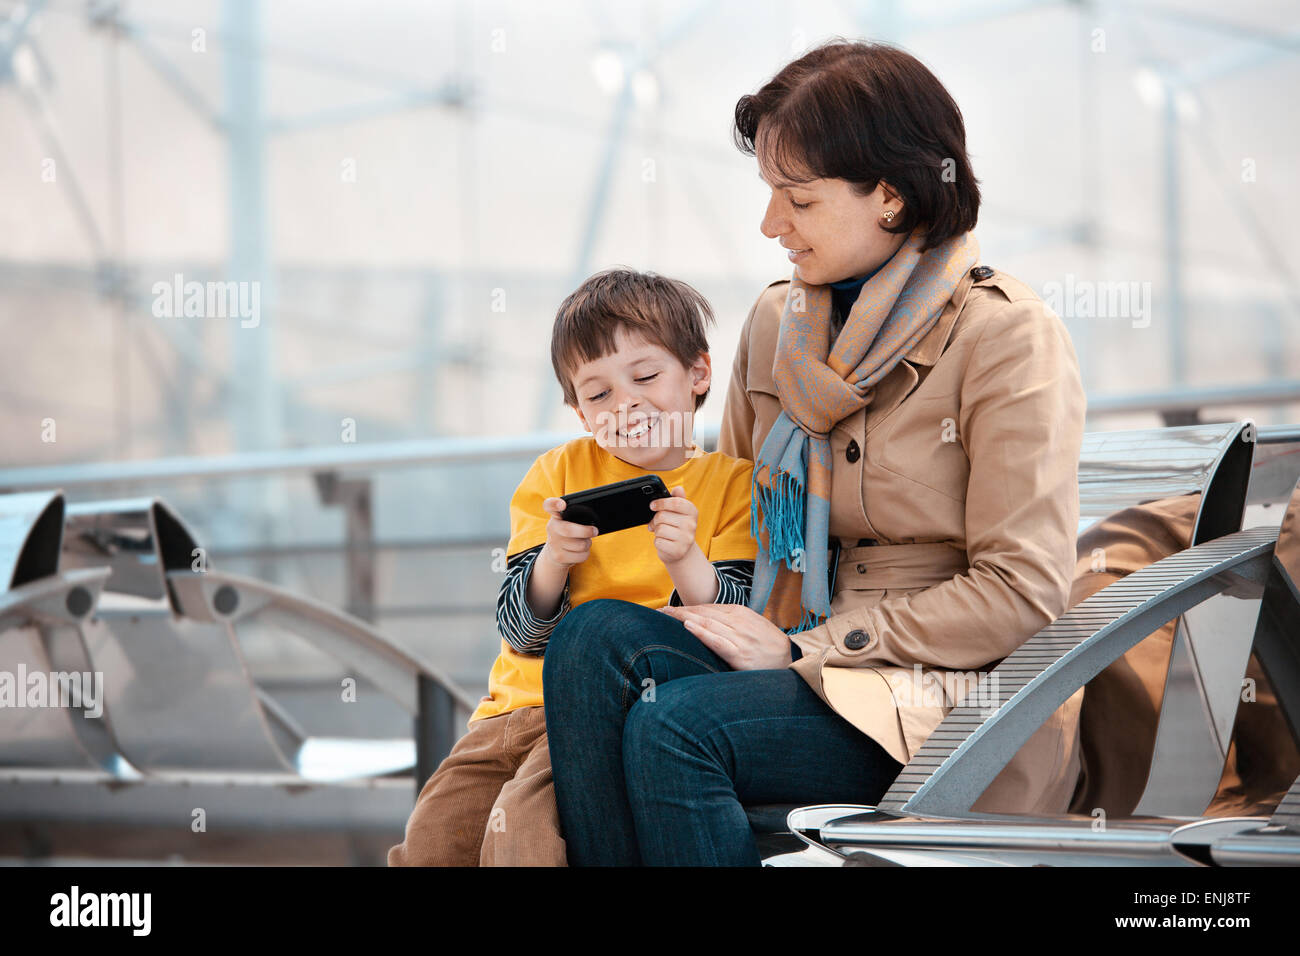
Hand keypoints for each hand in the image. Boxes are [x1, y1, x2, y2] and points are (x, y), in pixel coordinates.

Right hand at [539, 496, 597, 568]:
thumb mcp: (568, 521)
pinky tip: (580, 551)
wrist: (554, 553)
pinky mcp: (559, 557)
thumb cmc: (567, 533)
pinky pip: (581, 556)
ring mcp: (554, 543)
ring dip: (587, 544)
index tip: (563, 504)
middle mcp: (552, 528)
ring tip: (583, 541)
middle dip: (586, 531)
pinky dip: (585, 554)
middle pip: (569, 530)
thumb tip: (594, 523)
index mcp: (556, 515)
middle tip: (595, 531)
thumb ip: (576, 516)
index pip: (549, 505)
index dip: (555, 503)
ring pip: (580, 545)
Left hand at [647, 486, 698, 565]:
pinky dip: (658, 542)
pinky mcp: (678, 550)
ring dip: (657, 531)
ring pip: (659, 529)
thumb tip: (678, 488)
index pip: (675, 502)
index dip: (661, 503)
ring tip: (663, 533)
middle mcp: (692, 525)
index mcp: (692, 511)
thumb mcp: (678, 512)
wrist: (681, 551)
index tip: (652, 505)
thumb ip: (677, 499)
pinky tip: (665, 542)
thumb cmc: (677, 527)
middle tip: (658, 523)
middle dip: (656, 519)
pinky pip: (658, 542)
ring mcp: (686, 539)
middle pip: (662, 516)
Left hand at [659, 603, 792, 670]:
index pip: (707, 607)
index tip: (668, 610)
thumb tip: (705, 620)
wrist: (790, 659)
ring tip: (666, 616)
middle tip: (660, 612)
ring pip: (706, 623)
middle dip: (680, 612)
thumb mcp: (750, 625)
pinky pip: (717, 641)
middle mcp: (738, 621)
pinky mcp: (739, 653)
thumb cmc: (767, 644)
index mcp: (739, 612)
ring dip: (684, 618)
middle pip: (703, 613)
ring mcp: (739, 637)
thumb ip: (730, 621)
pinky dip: (702, 632)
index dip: (686, 608)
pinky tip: (688, 627)